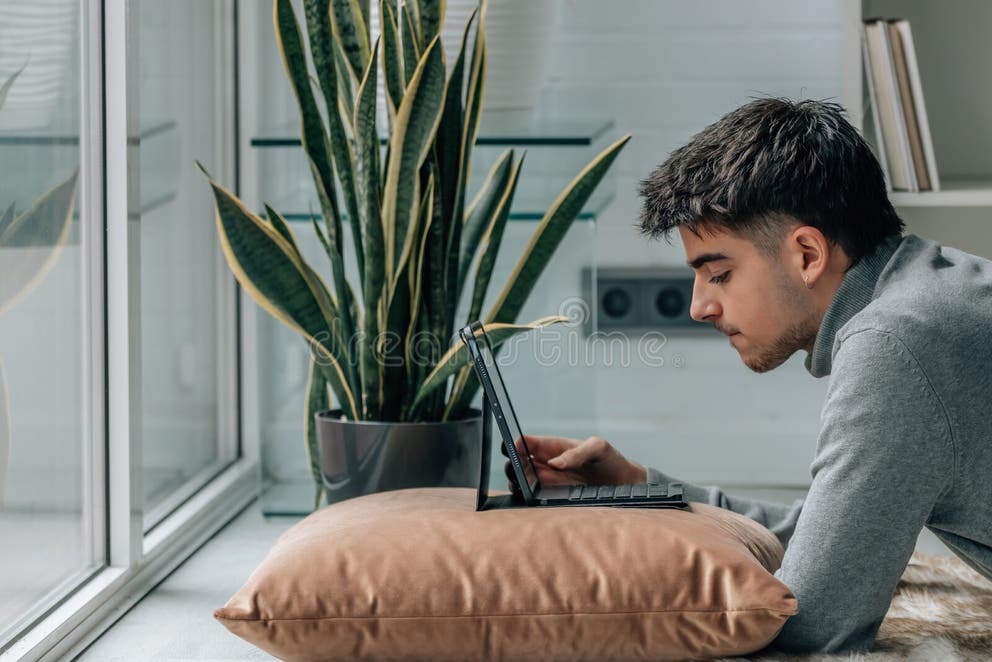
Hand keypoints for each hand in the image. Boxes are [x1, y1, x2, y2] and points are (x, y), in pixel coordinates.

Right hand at [503, 434, 646, 494]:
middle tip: (519, 472)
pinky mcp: (553, 497)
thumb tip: (555, 463)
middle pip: (518, 461)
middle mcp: (547, 463)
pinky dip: (526, 496)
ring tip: (524, 486)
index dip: (515, 444)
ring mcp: (549, 480)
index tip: (514, 450)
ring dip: (518, 482)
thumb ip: (578, 452)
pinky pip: (533, 496)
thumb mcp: (599, 447)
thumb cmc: (611, 460)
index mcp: (553, 446)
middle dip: (513, 465)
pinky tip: (529, 497)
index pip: (526, 441)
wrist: (624, 484)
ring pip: (522, 480)